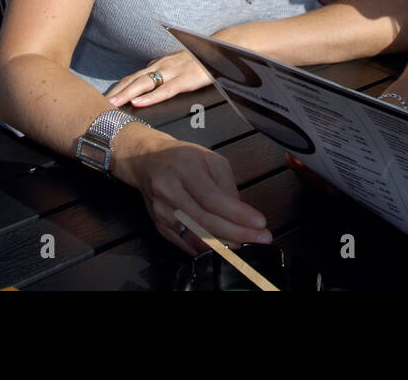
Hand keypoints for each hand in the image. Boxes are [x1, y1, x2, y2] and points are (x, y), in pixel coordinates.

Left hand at [105, 49, 211, 107]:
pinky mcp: (185, 80)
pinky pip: (164, 90)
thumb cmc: (198, 61)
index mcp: (158, 66)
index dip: (118, 88)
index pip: (132, 77)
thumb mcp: (175, 66)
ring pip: (144, 84)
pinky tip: (138, 102)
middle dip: (116, 92)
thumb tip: (144, 84)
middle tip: (100, 103)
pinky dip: (150, 97)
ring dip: (126, 94)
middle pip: (133, 80)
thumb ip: (160, 74)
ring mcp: (173, 72)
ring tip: (113, 103)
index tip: (104, 99)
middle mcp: (161, 67)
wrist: (220, 51)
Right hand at [115, 128, 271, 254]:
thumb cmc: (182, 158)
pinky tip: (224, 249)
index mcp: (184, 169)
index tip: (259, 223)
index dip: (237, 214)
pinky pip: (185, 244)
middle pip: (205, 221)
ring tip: (246, 246)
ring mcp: (162, 211)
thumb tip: (241, 212)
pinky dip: (206, 249)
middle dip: (237, 233)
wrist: (146, 160)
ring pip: (195, 236)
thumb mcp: (209, 159)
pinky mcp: (159, 225)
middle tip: (261, 238)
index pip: (212, 197)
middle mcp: (169, 191)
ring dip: (224, 245)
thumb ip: (227, 184)